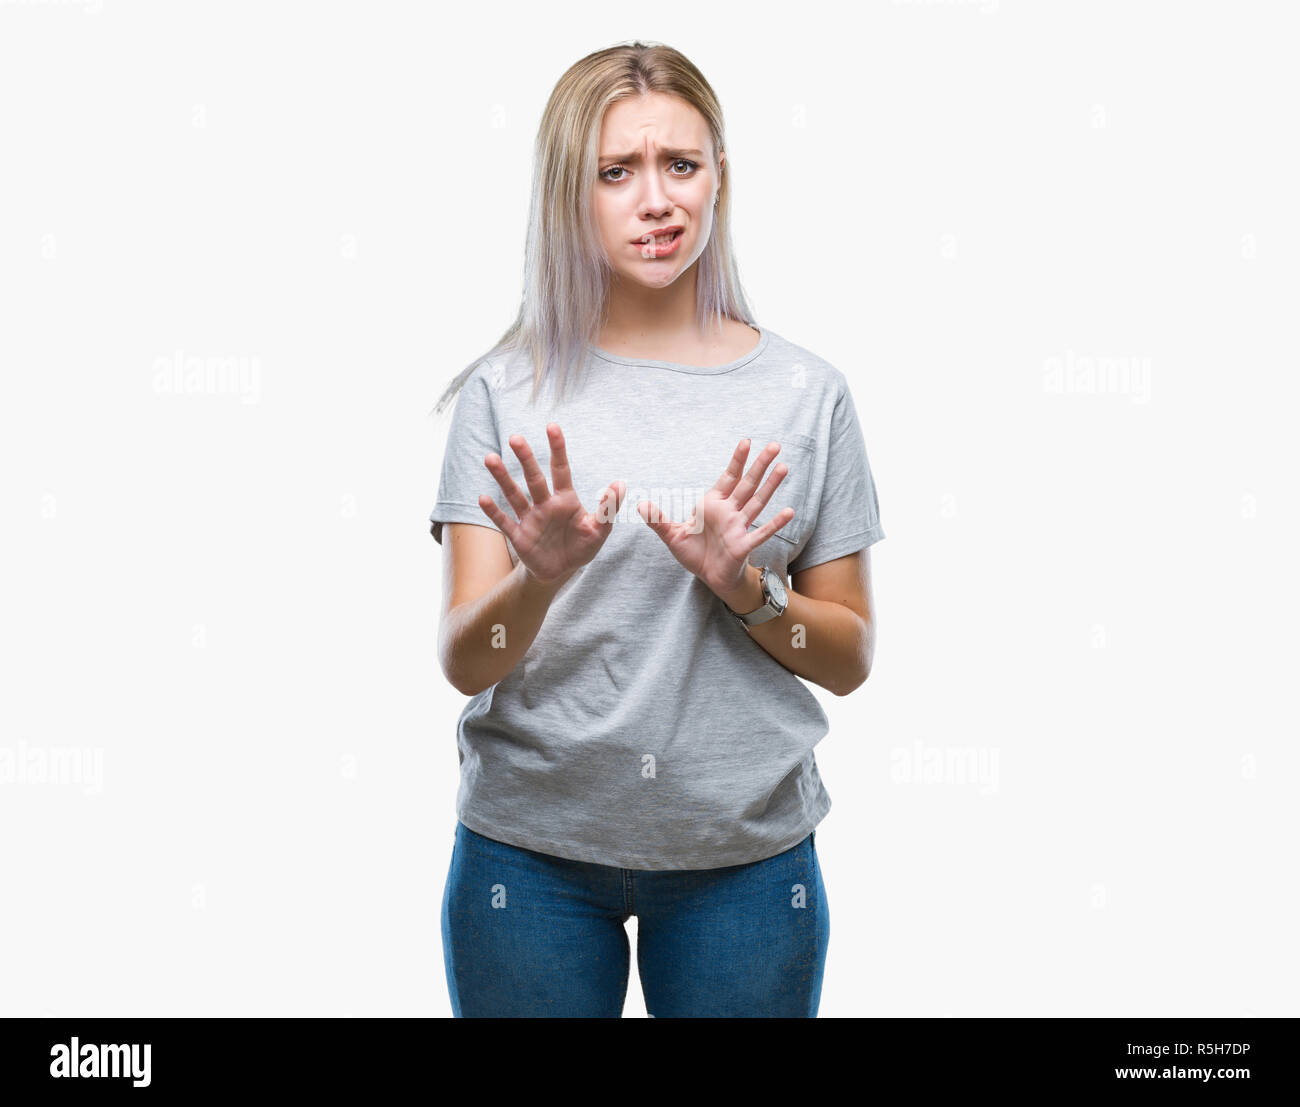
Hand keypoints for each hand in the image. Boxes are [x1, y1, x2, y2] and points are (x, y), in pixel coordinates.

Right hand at [479, 423, 625, 583]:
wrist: (561, 572)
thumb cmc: (581, 546)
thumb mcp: (599, 529)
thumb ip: (608, 508)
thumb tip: (620, 484)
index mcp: (565, 500)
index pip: (561, 470)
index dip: (557, 449)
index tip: (552, 426)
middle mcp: (545, 504)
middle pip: (534, 478)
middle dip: (525, 458)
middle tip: (515, 438)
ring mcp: (530, 519)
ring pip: (514, 494)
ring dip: (503, 478)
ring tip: (490, 458)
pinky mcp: (519, 537)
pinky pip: (504, 521)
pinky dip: (494, 511)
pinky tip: (483, 497)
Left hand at [637, 438, 793, 598]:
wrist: (709, 578)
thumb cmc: (695, 553)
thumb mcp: (672, 536)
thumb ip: (658, 520)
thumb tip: (640, 505)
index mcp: (712, 505)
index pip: (728, 477)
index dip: (737, 460)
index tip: (746, 441)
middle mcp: (729, 512)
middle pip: (747, 484)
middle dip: (760, 465)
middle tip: (775, 445)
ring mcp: (739, 527)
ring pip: (757, 502)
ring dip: (770, 486)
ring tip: (784, 468)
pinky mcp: (743, 545)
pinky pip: (761, 532)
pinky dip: (774, 523)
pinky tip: (789, 511)